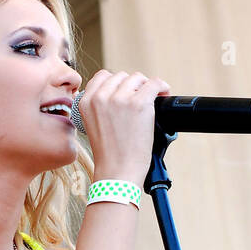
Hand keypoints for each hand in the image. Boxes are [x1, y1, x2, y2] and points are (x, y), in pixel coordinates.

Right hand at [79, 68, 171, 185]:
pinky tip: (163, 94)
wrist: (118, 173)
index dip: (117, 83)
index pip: (102, 76)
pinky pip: (154, 83)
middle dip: (132, 87)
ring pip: (138, 78)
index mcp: (86, 102)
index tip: (126, 92)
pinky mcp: (139, 103)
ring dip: (145, 87)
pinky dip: (162, 87)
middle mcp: (101, 97)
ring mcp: (120, 99)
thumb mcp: (94, 126)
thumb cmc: (110, 156)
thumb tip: (120, 93)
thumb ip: (100, 107)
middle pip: (122, 76)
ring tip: (150, 101)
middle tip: (139, 101)